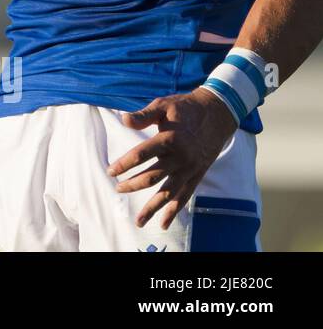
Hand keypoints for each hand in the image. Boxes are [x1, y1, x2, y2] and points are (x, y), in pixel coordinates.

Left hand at [107, 90, 238, 229]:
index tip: (110, 171)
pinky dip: (174, 210)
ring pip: (168, 192)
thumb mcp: (163, 105)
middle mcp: (181, 157)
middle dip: (132, 185)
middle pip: (152, 176)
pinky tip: (163, 223)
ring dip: (153, 207)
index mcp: (170, 139)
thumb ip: (143, 115)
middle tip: (118, 189)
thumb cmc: (185, 108)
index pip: (141, 155)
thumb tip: (124, 119)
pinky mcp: (197, 175)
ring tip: (139, 221)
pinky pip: (185, 196)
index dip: (124, 164)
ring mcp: (190, 168)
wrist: (217, 114)